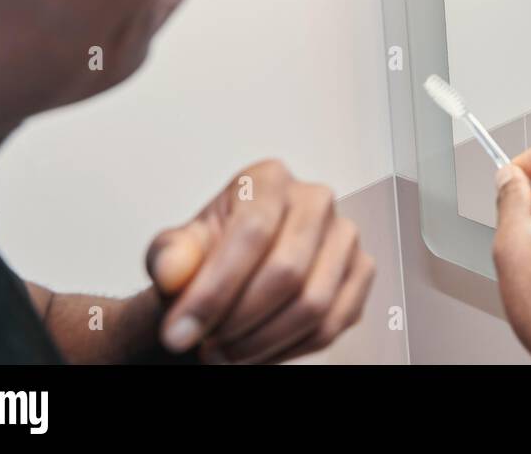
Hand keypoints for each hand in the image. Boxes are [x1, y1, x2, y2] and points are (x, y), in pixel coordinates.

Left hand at [145, 159, 374, 363]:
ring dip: (262, 341)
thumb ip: (169, 256)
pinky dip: (290, 348)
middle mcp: (315, 199)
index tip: (179, 332)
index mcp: (268, 179)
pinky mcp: (360, 272)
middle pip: (287, 270)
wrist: (230, 277)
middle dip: (238, 320)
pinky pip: (333, 323)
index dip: (214, 289)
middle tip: (204, 347)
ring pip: (313, 304)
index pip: (251, 232)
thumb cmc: (206, 258)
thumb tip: (173, 269)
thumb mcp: (174, 252)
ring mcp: (345, 236)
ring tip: (225, 351)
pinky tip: (257, 349)